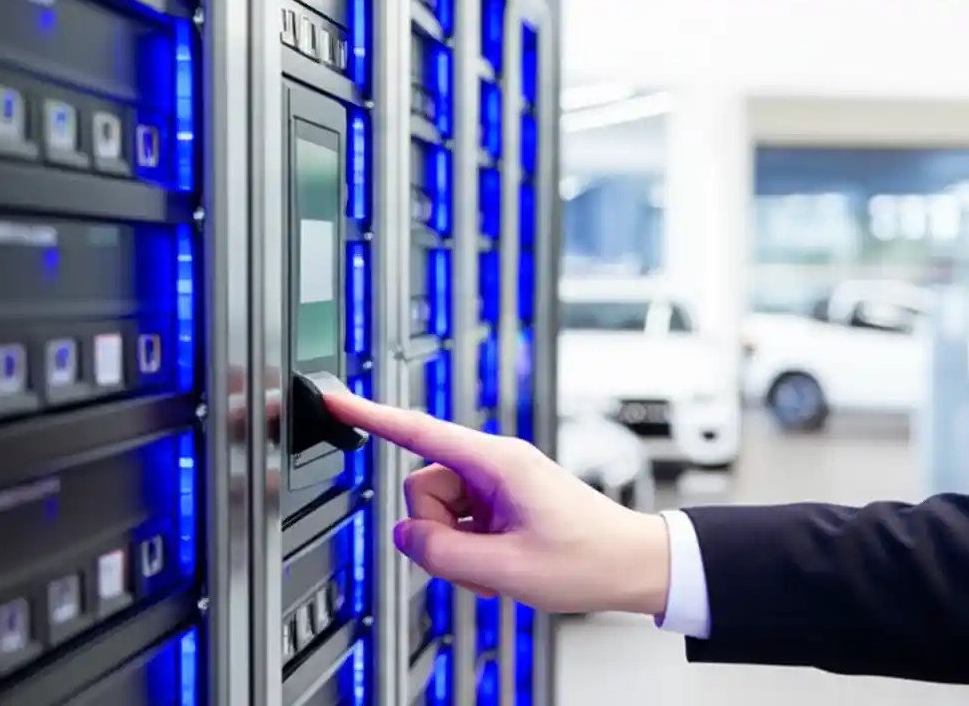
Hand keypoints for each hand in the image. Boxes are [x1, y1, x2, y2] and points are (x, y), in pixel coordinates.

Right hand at [325, 392, 669, 614]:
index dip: (371, 416)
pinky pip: (460, 521)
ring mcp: (497, 481)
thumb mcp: (505, 568)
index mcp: (496, 462)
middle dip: (440, 531)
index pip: (418, 431)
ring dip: (458, 545)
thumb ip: (441, 552)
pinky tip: (504, 561)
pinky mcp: (501, 499)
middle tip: (483, 559)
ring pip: (440, 510)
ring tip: (501, 563)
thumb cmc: (587, 558)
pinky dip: (471, 548)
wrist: (633, 563)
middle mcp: (493, 462)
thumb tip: (405, 535)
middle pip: (425, 488)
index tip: (335, 400)